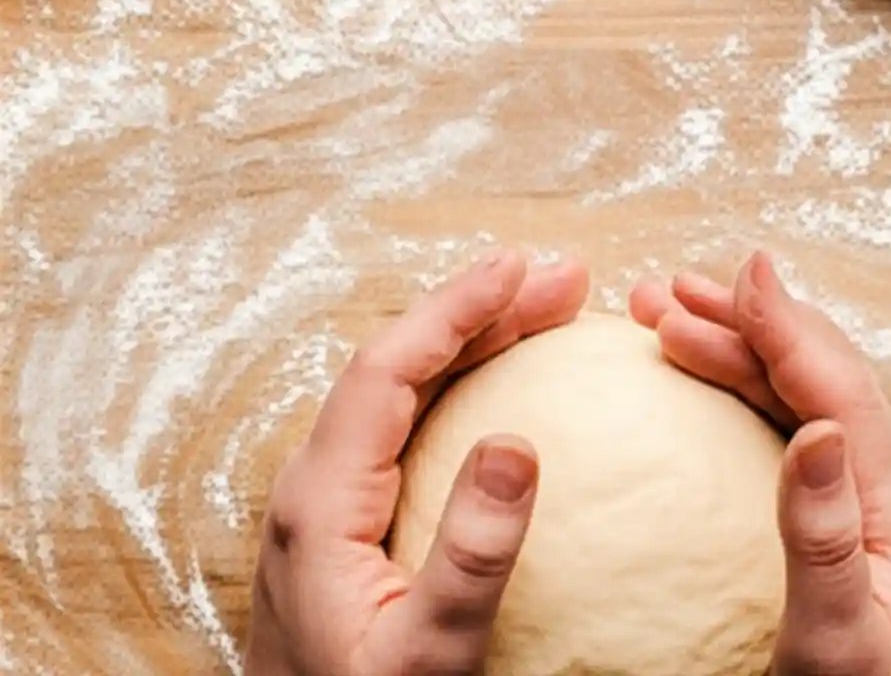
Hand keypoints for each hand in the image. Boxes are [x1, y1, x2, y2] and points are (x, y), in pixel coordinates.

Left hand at [245, 249, 588, 675]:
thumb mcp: (429, 653)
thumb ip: (470, 554)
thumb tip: (518, 444)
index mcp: (319, 501)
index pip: (387, 372)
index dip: (454, 309)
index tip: (519, 268)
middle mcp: (313, 485)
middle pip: (397, 366)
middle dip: (478, 311)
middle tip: (562, 283)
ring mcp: (327, 501)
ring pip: (402, 391)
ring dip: (473, 343)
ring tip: (546, 313)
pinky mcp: (347, 521)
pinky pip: (407, 428)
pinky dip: (461, 389)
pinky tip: (505, 389)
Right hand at [629, 252, 890, 675]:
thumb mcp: (839, 645)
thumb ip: (827, 542)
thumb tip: (818, 432)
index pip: (839, 391)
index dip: (786, 324)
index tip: (738, 273)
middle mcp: (878, 493)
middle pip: (811, 379)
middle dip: (740, 325)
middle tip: (661, 297)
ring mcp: (851, 507)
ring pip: (789, 401)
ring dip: (729, 351)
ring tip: (664, 323)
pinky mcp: (822, 527)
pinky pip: (769, 440)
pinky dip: (727, 398)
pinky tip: (689, 391)